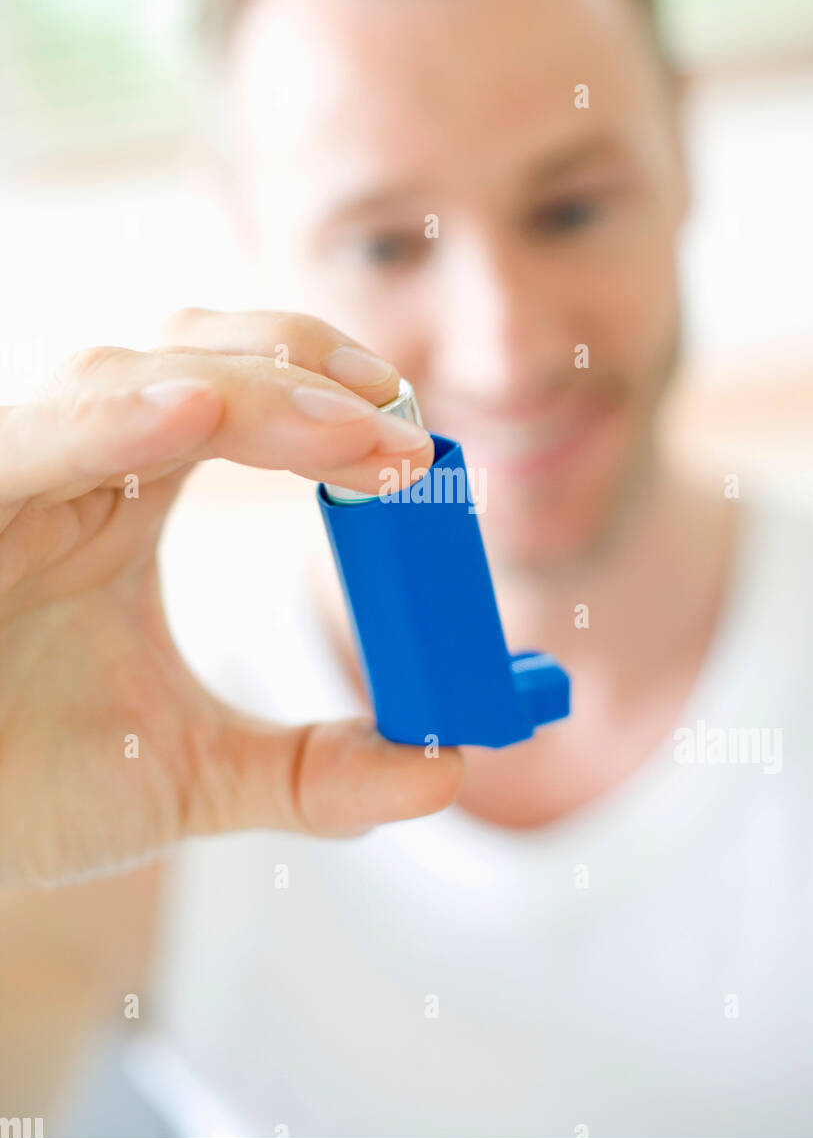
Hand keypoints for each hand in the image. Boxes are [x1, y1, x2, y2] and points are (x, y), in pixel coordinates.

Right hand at [0, 309, 463, 886]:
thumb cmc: (20, 782)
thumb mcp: (193, 775)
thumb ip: (316, 772)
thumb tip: (445, 768)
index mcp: (129, 495)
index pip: (241, 400)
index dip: (331, 403)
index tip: (417, 452)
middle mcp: (73, 466)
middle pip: (193, 355)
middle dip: (304, 371)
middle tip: (401, 428)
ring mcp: (10, 480)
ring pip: (121, 376)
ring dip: (248, 390)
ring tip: (353, 431)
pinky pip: (23, 445)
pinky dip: (109, 422)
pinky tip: (195, 413)